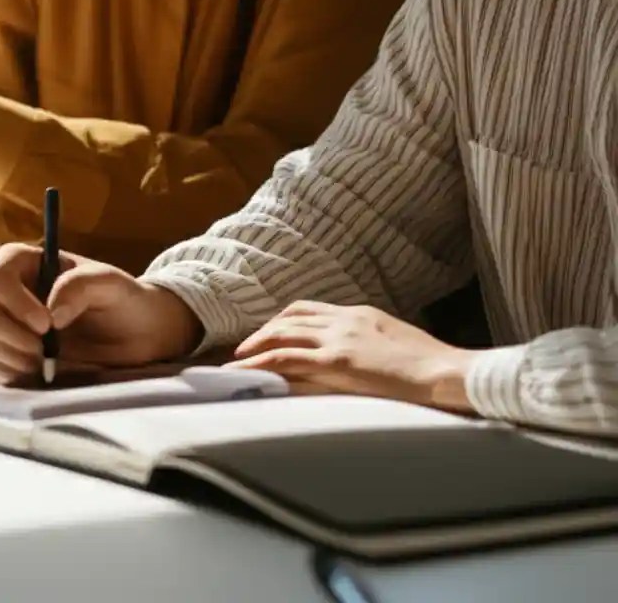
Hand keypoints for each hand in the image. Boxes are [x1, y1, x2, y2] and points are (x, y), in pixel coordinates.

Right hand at [0, 244, 200, 384]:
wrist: (140, 337)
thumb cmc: (125, 300)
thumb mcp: (111, 283)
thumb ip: (81, 285)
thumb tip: (51, 312)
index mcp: (27, 265)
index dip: (11, 299)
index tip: (45, 323)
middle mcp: (12, 294)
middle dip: (12, 333)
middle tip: (46, 347)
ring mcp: (11, 328)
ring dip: (15, 355)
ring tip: (49, 361)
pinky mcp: (15, 358)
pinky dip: (15, 373)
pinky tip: (41, 372)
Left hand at [228, 301, 475, 410]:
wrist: (451, 374)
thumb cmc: (435, 369)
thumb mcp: (398, 345)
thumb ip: (372, 345)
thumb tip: (359, 358)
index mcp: (361, 314)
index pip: (309, 309)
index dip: (283, 321)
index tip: (268, 333)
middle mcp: (345, 320)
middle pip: (289, 317)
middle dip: (263, 331)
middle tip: (243, 350)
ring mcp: (339, 339)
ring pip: (280, 335)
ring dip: (252, 348)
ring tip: (233, 363)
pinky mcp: (337, 362)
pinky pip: (285, 358)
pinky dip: (258, 364)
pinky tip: (242, 373)